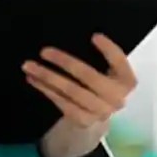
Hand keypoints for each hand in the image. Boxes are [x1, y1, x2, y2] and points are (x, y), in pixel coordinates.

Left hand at [22, 34, 137, 127]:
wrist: (97, 116)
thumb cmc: (100, 85)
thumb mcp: (108, 72)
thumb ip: (100, 59)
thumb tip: (76, 37)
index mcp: (127, 81)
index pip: (119, 62)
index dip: (109, 50)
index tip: (94, 36)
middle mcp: (116, 98)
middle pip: (90, 77)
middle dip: (66, 62)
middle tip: (44, 51)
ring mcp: (99, 111)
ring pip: (71, 91)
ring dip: (48, 77)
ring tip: (29, 65)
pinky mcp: (82, 120)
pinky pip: (60, 102)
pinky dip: (45, 89)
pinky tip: (34, 79)